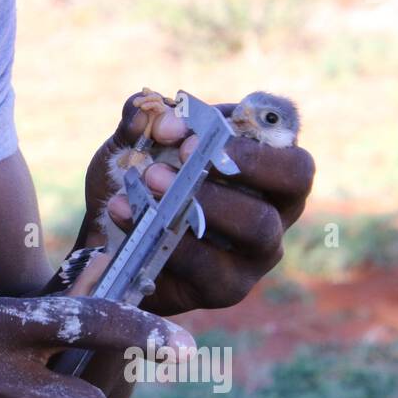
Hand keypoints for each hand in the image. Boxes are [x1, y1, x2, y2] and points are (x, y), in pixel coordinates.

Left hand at [80, 92, 315, 314]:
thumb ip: (142, 120)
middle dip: (237, 162)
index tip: (196, 133)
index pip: (291, 144)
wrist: (104, 240)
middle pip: (293, 181)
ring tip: (150, 180)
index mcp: (267, 167)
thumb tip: (146, 110)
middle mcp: (276, 210)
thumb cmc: (137, 182)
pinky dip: (166, 235)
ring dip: (203, 198)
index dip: (250, 136)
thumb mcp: (135, 142)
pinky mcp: (226, 288)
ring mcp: (257, 253)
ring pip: (259, 225)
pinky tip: (125, 212)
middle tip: (181, 154)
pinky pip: (210, 266)